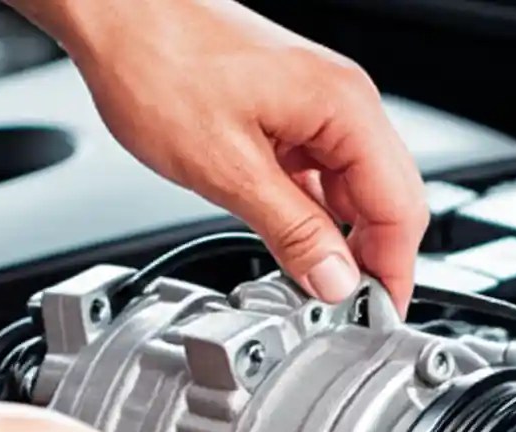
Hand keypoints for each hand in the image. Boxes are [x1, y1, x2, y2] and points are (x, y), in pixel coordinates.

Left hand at [9, 0, 429, 310]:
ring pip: (353, 188)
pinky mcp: (289, 110)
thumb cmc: (158, 62)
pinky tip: (290, 237)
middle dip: (372, 258)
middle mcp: (342, 100)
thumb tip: (335, 279)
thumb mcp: (227, 168)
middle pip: (386, 198)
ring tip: (311, 282)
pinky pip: (320, 171)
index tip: (377, 316)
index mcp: (344, 107)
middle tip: (345, 310)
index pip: (400, 208)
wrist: (115, 14)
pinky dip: (313, 210)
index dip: (393, 271)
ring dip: (339, 237)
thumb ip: (292, 230)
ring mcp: (317, 104)